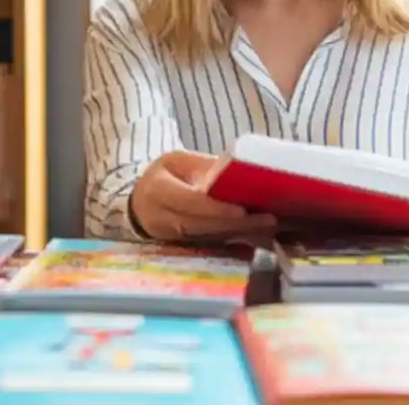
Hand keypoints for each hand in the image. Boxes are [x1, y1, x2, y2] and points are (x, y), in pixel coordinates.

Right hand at [129, 150, 276, 242]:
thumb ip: (205, 168)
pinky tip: (258, 235)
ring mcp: (170, 237)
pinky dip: (235, 239)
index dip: (216, 208)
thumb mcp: (178, 162)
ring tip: (268, 226)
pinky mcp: (181, 247)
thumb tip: (240, 171)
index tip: (242, 209)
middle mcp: (161, 218)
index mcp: (157, 190)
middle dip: (237, 224)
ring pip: (209, 237)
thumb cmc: (163, 177)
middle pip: (202, 224)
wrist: (140, 203)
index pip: (189, 202)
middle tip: (268, 219)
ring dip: (240, 233)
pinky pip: (210, 243)